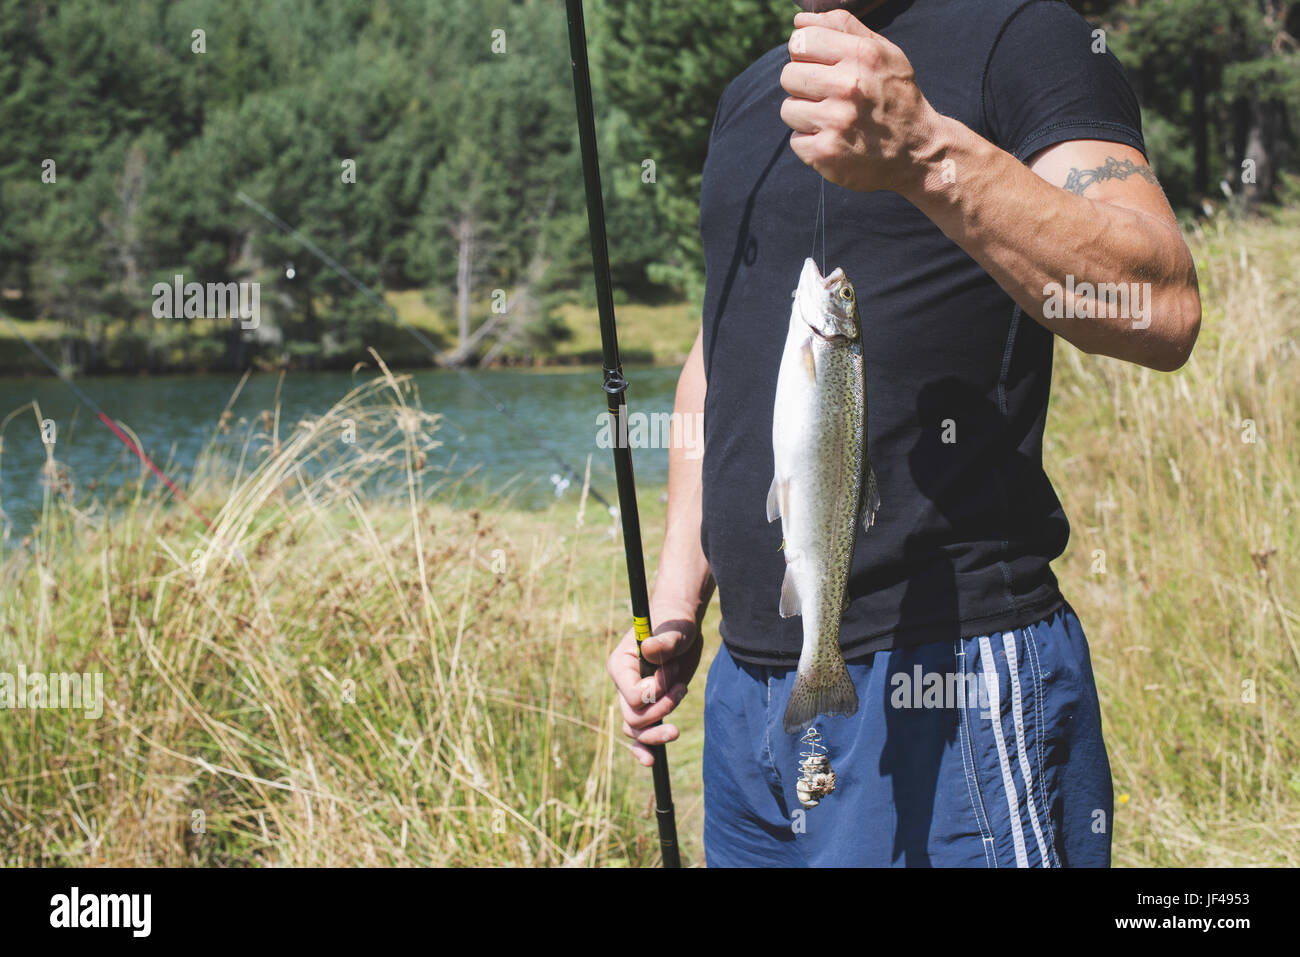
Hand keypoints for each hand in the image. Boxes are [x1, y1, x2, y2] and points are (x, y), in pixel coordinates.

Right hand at [606, 605, 703, 765]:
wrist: (682, 627)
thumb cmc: (674, 623)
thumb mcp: (673, 629)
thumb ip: (663, 642)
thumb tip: (650, 648)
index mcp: (621, 665)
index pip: (631, 696)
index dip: (654, 692)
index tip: (670, 670)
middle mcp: (623, 685)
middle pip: (633, 717)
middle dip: (660, 710)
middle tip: (681, 687)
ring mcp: (636, 698)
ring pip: (635, 730)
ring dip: (658, 733)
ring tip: (677, 727)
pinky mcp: (650, 707)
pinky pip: (640, 735)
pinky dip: (645, 749)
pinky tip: (650, 762)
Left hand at [779, 9, 939, 195]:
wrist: (918, 151)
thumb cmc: (895, 96)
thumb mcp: (882, 52)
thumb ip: (842, 27)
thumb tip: (799, 21)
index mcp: (863, 55)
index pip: (801, 41)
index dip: (804, 53)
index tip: (818, 64)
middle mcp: (849, 86)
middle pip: (788, 75)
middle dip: (803, 85)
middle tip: (828, 96)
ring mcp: (836, 121)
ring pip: (788, 109)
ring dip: (806, 115)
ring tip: (832, 119)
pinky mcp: (826, 153)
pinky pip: (796, 141)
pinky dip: (812, 143)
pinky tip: (835, 141)